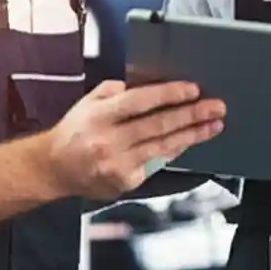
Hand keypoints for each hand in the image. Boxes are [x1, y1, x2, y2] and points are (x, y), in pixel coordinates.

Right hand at [42, 80, 225, 199]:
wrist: (54, 168)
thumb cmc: (75, 131)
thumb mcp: (88, 102)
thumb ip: (116, 91)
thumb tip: (149, 87)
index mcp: (99, 116)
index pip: (140, 101)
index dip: (169, 94)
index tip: (193, 89)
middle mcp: (109, 140)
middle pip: (158, 125)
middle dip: (192, 114)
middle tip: (216, 106)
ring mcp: (118, 164)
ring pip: (163, 146)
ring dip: (193, 135)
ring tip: (213, 125)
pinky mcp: (125, 181)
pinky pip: (156, 163)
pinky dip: (174, 151)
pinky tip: (190, 141)